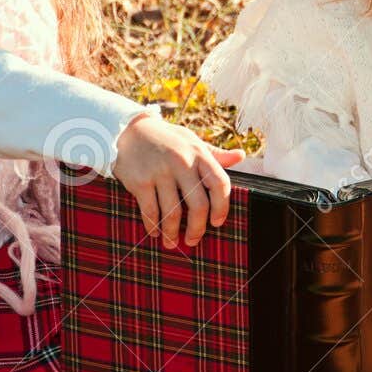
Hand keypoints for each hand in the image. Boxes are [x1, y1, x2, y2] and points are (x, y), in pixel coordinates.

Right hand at [111, 113, 245, 249]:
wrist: (130, 129)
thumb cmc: (168, 139)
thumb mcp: (192, 141)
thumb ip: (215, 154)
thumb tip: (241, 156)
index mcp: (199, 154)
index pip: (220, 184)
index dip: (222, 207)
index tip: (216, 222)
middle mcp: (182, 162)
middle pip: (198, 205)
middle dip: (196, 228)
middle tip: (192, 241)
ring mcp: (160, 172)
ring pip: (172, 213)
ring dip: (172, 233)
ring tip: (171, 242)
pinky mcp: (140, 181)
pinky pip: (150, 211)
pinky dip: (153, 226)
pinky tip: (154, 232)